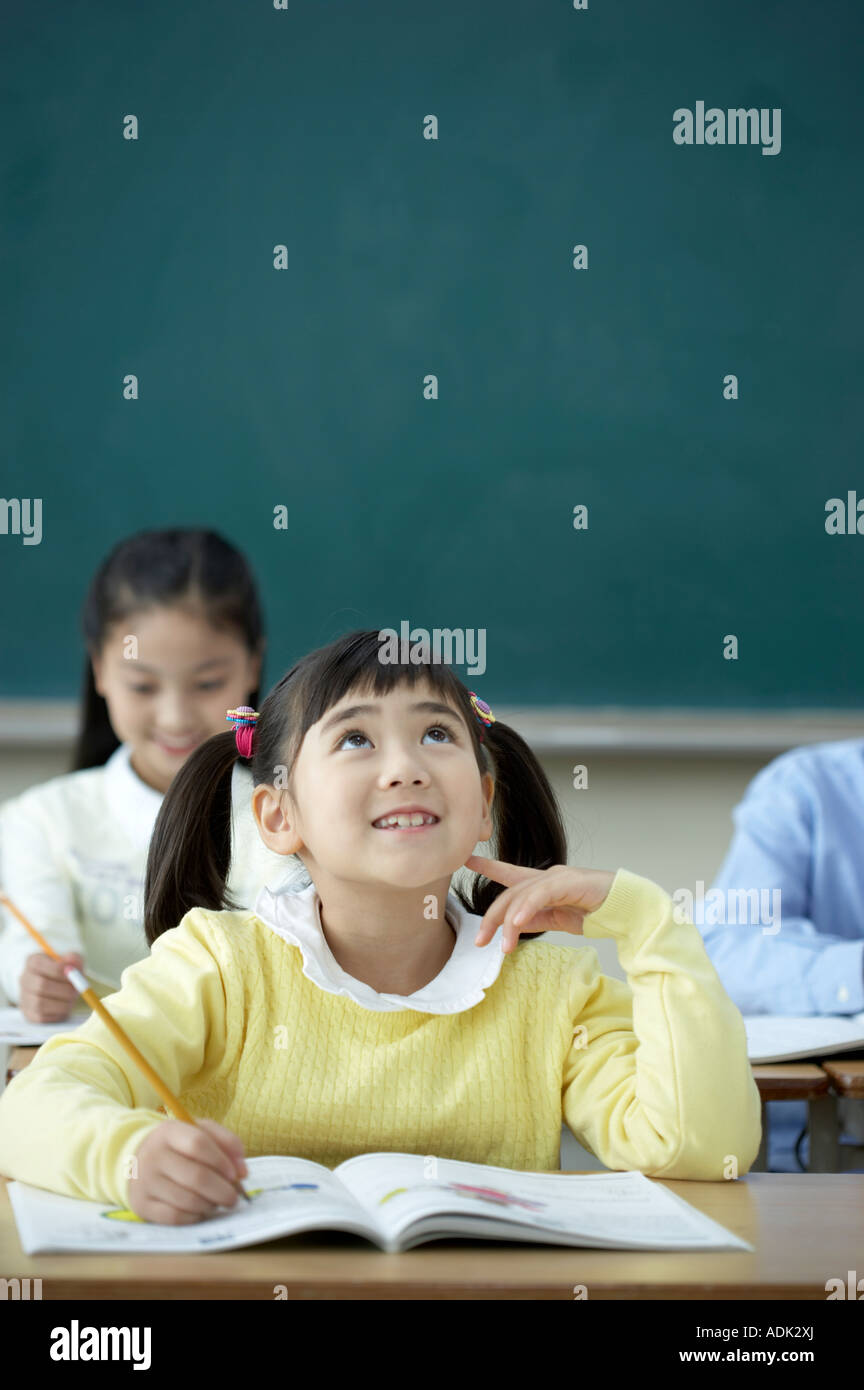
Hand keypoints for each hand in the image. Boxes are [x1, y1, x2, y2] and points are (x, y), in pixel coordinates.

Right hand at [18, 951, 84, 1021]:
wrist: (57, 985)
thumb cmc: (64, 971)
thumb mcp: (71, 961)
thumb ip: (74, 959)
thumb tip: (73, 966)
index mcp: (32, 962)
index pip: (39, 964)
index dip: (58, 970)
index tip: (74, 973)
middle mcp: (25, 979)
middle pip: (41, 985)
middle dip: (63, 989)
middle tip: (76, 991)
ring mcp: (24, 997)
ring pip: (40, 1003)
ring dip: (61, 1003)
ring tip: (71, 1000)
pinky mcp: (28, 1013)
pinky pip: (41, 1017)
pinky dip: (56, 1013)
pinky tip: (64, 1007)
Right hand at [128, 1118, 248, 1224]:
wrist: (136, 1159)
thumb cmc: (178, 1146)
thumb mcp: (200, 1131)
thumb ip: (227, 1143)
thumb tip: (243, 1172)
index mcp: (169, 1132)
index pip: (198, 1144)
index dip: (221, 1161)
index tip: (235, 1174)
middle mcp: (153, 1156)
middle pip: (196, 1176)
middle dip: (222, 1190)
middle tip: (234, 1197)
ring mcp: (145, 1182)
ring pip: (187, 1200)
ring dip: (210, 1205)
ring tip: (217, 1202)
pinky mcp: (142, 1205)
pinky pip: (175, 1217)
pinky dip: (194, 1217)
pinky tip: (201, 1210)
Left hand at [466, 856, 616, 952]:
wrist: (628, 909)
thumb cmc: (596, 912)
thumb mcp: (557, 919)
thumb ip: (535, 919)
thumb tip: (511, 925)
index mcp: (544, 885)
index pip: (510, 874)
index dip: (489, 867)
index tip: (468, 860)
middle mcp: (548, 877)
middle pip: (510, 893)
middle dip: (492, 917)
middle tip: (480, 941)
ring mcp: (558, 877)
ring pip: (522, 896)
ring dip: (509, 923)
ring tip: (503, 946)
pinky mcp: (569, 882)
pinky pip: (541, 894)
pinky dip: (526, 908)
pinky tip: (517, 922)